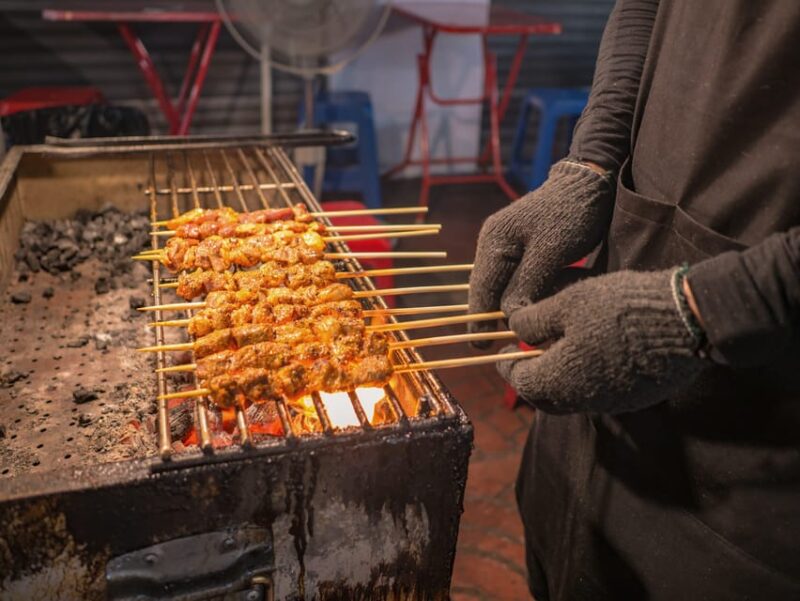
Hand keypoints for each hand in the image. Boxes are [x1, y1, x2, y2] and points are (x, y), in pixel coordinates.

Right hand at [468, 160, 613, 344]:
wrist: (590, 181)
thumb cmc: (573, 214)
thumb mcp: (552, 252)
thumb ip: (527, 285)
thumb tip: (509, 318)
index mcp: (494, 242)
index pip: (481, 290)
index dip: (479, 320)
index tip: (480, 347)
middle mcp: (492, 244)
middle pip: (484, 290)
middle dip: (490, 317)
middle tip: (495, 347)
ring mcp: (503, 245)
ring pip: (498, 287)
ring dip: (505, 308)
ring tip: (514, 333)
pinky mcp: (518, 249)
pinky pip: (511, 280)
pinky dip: (517, 296)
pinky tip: (527, 310)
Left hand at [497, 268, 707, 413]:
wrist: (686, 321)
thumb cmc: (619, 308)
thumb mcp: (568, 303)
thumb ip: (534, 320)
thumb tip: (514, 327)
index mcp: (559, 380)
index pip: (520, 382)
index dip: (507, 366)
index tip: (503, 351)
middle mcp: (583, 401)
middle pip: (544, 398)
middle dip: (530, 379)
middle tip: (526, 357)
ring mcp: (613, 403)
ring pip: (572, 398)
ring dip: (558, 380)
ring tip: (557, 352)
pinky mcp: (637, 398)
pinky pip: (599, 395)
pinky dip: (585, 380)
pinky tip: (591, 356)